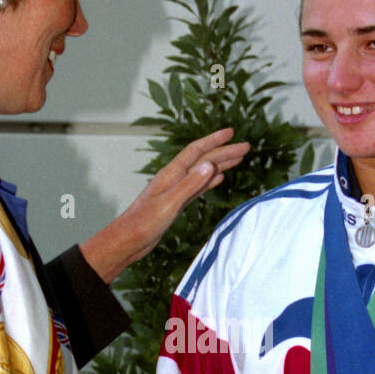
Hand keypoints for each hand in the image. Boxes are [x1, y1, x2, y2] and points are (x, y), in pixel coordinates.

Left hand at [80, 128, 249, 282]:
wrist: (129, 240)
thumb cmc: (144, 223)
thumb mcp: (170, 203)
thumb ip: (190, 184)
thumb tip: (210, 164)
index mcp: (172, 174)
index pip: (197, 151)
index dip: (215, 141)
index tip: (231, 133)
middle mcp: (174, 179)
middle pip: (203, 160)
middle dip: (224, 152)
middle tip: (246, 147)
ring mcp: (176, 190)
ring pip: (202, 172)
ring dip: (220, 165)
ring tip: (238, 159)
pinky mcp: (176, 203)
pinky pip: (198, 187)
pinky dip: (210, 181)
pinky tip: (218, 179)